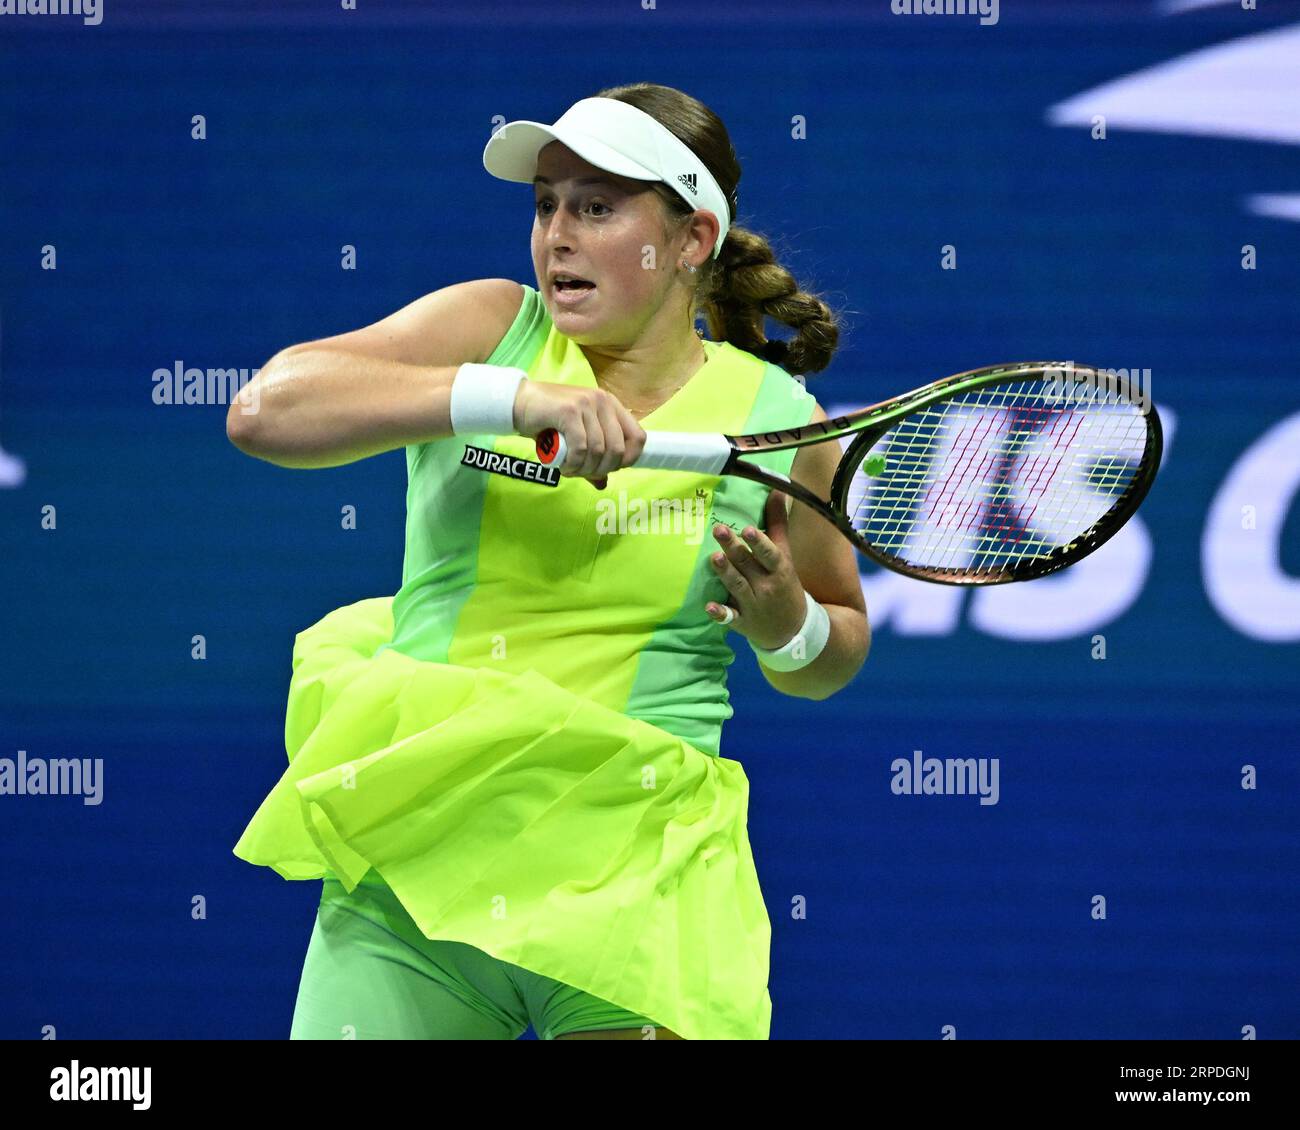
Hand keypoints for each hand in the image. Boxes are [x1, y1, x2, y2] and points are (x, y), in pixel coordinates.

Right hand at [513, 380, 644, 488]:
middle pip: (617, 449)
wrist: (517, 402)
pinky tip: (563, 465)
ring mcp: (586, 404)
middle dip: (600, 469)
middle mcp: (602, 402)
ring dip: (583, 469)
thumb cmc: (548, 421)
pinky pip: (580, 448)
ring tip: (569, 470)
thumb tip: (603, 484)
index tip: (608, 469)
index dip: (628, 460)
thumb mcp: (575, 439)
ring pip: (598, 450)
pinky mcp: (569, 411)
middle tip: (582, 473)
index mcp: (611, 405)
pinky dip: (573, 464)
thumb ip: (591, 459)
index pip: (638, 437)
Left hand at [704, 491, 806, 648]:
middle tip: (718, 530)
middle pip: (748, 565)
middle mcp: (766, 586)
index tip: (748, 529)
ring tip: (714, 558)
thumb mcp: (786, 555)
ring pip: (737, 586)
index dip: (760, 542)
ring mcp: (753, 604)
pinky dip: (720, 613)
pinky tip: (709, 607)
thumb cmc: (785, 584)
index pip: (770, 553)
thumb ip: (778, 524)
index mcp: (778, 569)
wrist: (793, 628)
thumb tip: (776, 491)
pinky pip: (730, 617)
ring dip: (726, 573)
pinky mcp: (742, 621)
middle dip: (734, 548)